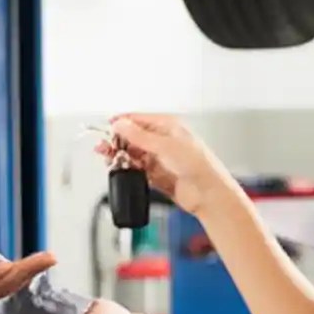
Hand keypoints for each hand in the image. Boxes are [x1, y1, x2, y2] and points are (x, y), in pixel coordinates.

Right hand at [95, 113, 233, 216]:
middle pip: (133, 137)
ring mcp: (160, 159)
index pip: (139, 119)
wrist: (208, 194)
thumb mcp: (165, 145)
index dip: (122, 123)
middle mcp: (164, 141)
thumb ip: (139, 136)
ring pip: (133, 154)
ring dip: (121, 156)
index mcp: (169, 126)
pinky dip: (128, 169)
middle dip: (118, 142)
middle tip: (105, 147)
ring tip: (110, 159)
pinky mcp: (157, 175)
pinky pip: (137, 170)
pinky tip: (121, 169)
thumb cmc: (198, 165)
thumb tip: (120, 124)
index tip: (107, 128)